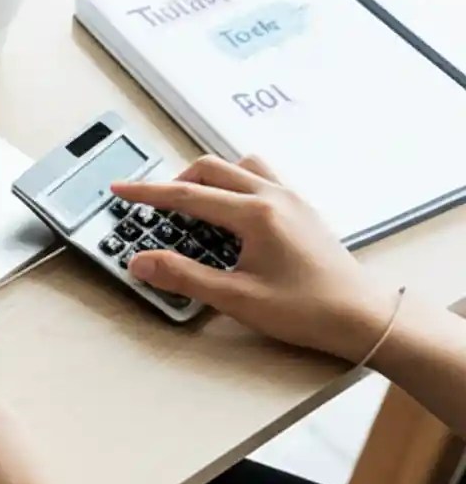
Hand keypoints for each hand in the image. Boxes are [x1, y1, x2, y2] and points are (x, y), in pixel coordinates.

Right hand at [112, 155, 399, 362]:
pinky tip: (232, 213)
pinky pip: (260, 177)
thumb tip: (141, 262)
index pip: (187, 195)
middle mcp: (273, 196)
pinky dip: (236, 183)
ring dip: (210, 177)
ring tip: (195, 205)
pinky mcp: (302, 208)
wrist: (364, 317)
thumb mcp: (236, 299)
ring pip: (239, 165)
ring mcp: (291, 199)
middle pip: (211, 169)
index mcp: (255, 214)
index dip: (147, 193)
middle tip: (156, 206)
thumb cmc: (307, 310)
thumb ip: (184, 277)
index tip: (120, 189)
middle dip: (177, 183)